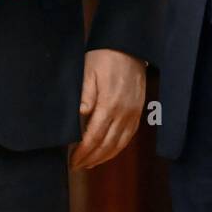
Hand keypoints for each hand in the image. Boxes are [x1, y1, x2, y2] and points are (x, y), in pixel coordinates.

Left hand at [70, 49, 145, 170]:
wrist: (129, 45)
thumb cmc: (105, 56)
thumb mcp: (88, 73)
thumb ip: (85, 97)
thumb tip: (80, 117)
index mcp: (109, 104)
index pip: (94, 137)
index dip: (83, 152)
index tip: (72, 161)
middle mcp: (124, 113)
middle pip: (107, 145)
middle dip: (91, 158)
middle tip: (77, 166)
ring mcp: (133, 113)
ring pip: (119, 144)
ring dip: (104, 157)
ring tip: (90, 164)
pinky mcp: (138, 111)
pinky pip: (129, 136)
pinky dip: (117, 148)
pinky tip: (108, 151)